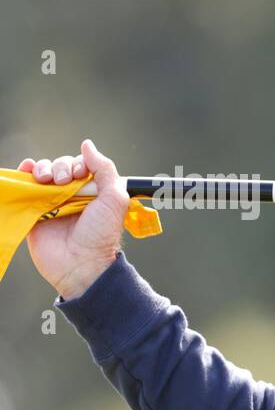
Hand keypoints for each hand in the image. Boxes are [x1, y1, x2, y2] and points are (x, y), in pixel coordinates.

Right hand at [19, 139, 130, 300]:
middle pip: (61, 166)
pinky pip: (26, 187)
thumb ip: (105, 170)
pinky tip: (27, 170)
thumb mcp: (114, 199)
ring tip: (47, 180)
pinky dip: (24, 173)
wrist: (80, 264)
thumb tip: (87, 145)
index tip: (80, 175)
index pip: (82, 166)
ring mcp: (52, 203)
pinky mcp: (35, 211)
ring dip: (43, 169)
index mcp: (93, 192)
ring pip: (42, 173)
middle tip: (64, 182)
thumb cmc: (100, 235)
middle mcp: (73, 195)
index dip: (79, 164)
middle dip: (61, 166)